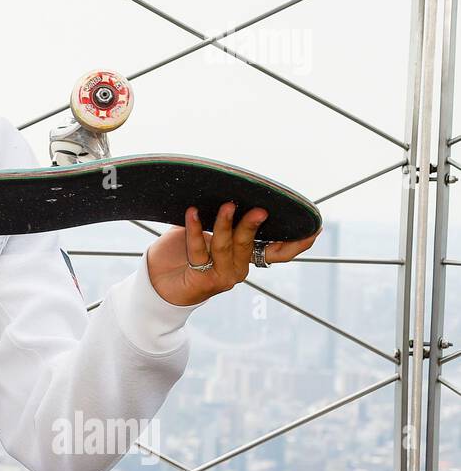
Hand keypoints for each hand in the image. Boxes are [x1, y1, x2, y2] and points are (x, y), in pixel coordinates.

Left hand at [146, 202, 320, 306]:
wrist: (157, 280)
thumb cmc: (181, 252)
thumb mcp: (205, 230)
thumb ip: (221, 217)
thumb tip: (231, 190)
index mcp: (245, 257)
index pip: (279, 253)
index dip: (297, 243)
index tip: (314, 228)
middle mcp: (238, 268)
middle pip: (250, 244)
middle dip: (253, 225)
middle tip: (259, 209)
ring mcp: (222, 276)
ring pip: (226, 246)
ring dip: (225, 224)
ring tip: (226, 206)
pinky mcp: (202, 279)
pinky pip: (198, 250)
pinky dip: (195, 229)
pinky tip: (191, 212)